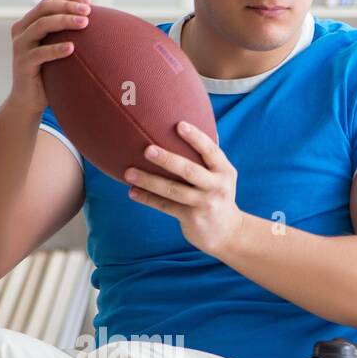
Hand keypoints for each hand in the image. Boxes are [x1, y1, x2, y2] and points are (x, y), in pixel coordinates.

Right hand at [7, 0, 90, 115]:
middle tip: (88, 11)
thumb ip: (66, 34)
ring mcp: (20, 46)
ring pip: (41, 25)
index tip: (89, 2)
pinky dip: (56, 49)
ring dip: (64, 21)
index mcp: (28, 22)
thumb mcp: (56, 49)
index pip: (48, 0)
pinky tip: (72, 48)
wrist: (29, 100)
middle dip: (68, 6)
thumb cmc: (47, 73)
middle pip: (45, 8)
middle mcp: (21, 30)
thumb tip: (95, 22)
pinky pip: (40, 53)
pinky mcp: (22, 63)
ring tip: (84, 23)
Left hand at [124, 120, 245, 257]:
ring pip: (173, 190)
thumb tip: (174, 133)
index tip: (179, 125)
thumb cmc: (216, 195)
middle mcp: (217, 186)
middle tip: (147, 149)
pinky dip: (148, 198)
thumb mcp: (220, 176)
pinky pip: (166, 205)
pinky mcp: (192, 218)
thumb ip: (204, 160)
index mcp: (224, 170)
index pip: (210, 150)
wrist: (228, 232)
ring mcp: (204, 204)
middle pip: (189, 170)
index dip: (196, 137)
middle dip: (167, 159)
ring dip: (149, 181)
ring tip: (129, 173)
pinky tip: (133, 192)